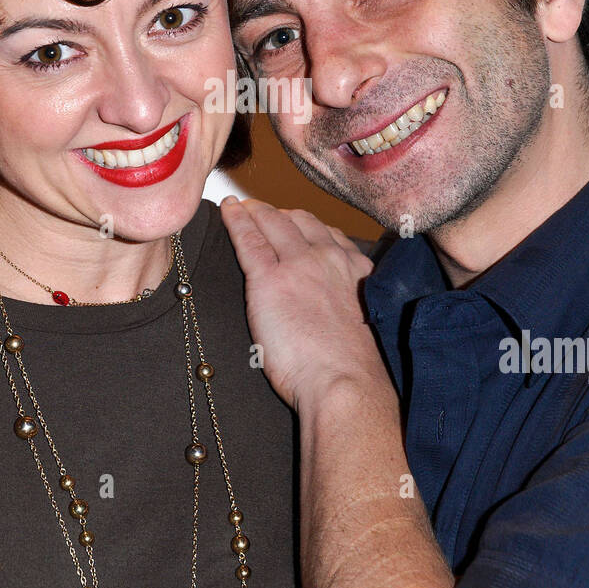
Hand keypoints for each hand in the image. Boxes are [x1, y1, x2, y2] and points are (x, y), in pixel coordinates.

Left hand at [219, 197, 391, 411]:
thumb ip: (344, 301)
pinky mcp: (270, 278)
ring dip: (255, 211)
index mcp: (354, 270)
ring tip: (242, 207)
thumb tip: (327, 308)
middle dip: (279, 213)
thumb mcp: (361, 320)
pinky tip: (227, 212)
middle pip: (300, 222)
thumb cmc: (350, 368)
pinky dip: (236, 220)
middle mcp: (329, 258)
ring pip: (273, 224)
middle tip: (261, 210)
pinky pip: (249, 239)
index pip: (327, 234)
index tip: (293, 223)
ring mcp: (299, 265)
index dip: (305, 226)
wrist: (344, 381)